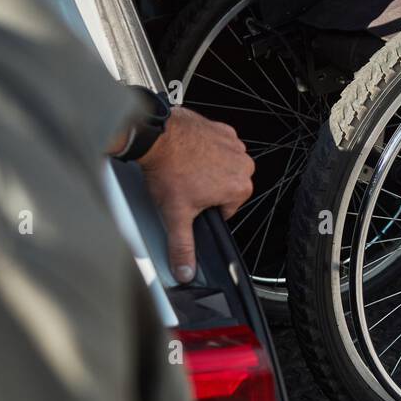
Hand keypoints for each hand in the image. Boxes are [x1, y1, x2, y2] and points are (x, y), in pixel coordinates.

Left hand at [138, 107, 253, 283]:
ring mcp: (234, 144)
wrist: (157, 135)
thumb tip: (186, 271)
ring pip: (223, 166)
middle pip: (226, 187)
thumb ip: (182, 246)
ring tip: (185, 168)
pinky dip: (205, 149)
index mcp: (240, 187)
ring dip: (208, 169)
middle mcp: (243, 164)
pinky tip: (187, 153)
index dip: (205, 209)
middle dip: (208, 188)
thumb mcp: (176, 215)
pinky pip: (218, 146)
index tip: (191, 201)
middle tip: (185, 184)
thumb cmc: (169, 169)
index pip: (226, 210)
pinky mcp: (222, 129)